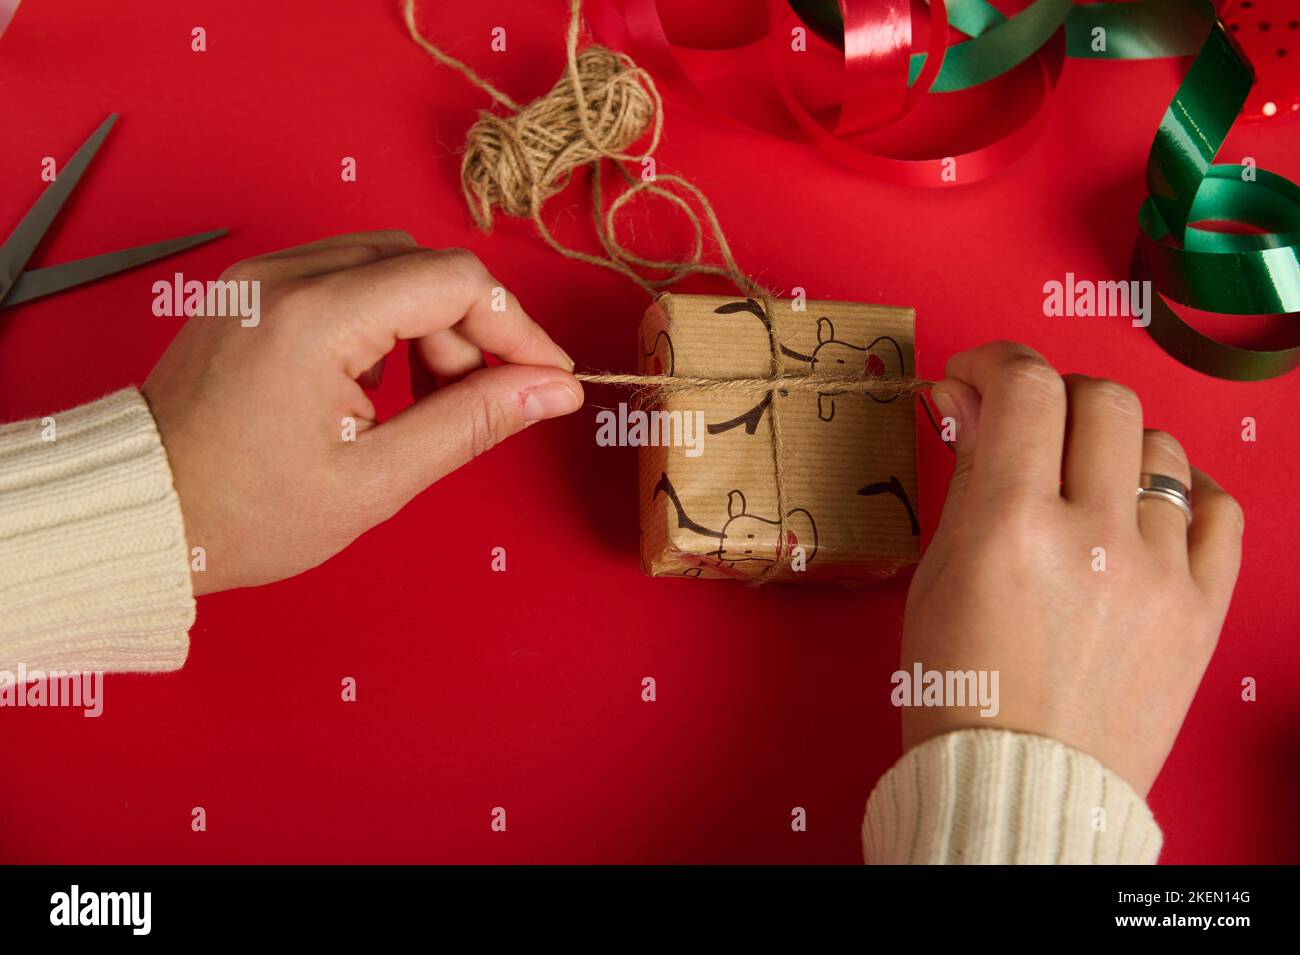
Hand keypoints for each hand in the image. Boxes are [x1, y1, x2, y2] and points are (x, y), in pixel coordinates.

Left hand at [142, 231, 582, 594]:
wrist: (139, 515)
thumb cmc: (247, 513)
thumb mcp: (376, 480)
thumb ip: (472, 423)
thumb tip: (554, 389)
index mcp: (317, 318)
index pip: (455, 282)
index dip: (516, 328)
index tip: (546, 380)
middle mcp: (286, 276)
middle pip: (424, 266)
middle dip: (470, 330)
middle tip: (472, 403)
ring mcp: (261, 278)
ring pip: (386, 265)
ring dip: (427, 323)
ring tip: (418, 401)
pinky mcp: (249, 292)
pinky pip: (342, 278)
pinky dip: (381, 319)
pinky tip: (372, 383)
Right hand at [904, 342, 1242, 794]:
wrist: (1021, 786)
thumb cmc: (962, 692)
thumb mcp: (938, 576)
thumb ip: (966, 477)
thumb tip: (970, 400)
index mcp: (1010, 528)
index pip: (1026, 389)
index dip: (997, 362)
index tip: (980, 377)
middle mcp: (1094, 538)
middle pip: (1101, 400)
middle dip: (1054, 396)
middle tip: (1028, 427)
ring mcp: (1158, 573)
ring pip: (1161, 448)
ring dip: (1115, 445)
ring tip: (1085, 481)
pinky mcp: (1203, 609)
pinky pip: (1219, 510)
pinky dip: (1185, 491)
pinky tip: (1150, 506)